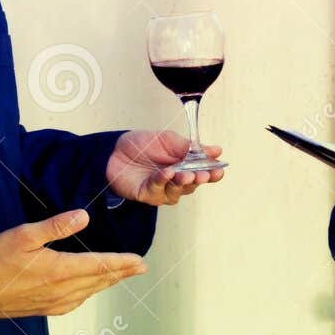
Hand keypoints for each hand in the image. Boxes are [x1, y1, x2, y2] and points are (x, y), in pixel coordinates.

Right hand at [0, 210, 146, 317]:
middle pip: (99, 281)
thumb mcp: (24, 235)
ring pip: (89, 292)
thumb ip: (56, 226)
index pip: (100, 266)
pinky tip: (88, 289)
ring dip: (106, 283)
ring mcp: (53, 303)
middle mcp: (62, 291)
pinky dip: (88, 292)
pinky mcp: (43, 309)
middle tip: (140, 268)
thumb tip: (84, 216)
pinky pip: (75, 301)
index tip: (140, 261)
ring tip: (120, 275)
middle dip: (121, 273)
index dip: (122, 263)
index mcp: (60, 271)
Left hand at [106, 129, 225, 205]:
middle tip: (203, 174)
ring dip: (182, 182)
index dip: (213, 173)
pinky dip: (163, 181)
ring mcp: (162, 190)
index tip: (219, 169)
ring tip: (185, 174)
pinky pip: (157, 190)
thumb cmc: (142, 145)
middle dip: (199, 179)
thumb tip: (216, 150)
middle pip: (192, 184)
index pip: (204, 173)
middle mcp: (176, 181)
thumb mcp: (169, 140)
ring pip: (177, 191)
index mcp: (185, 166)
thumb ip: (190, 147)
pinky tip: (167, 173)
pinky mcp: (147, 195)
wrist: (115, 149)